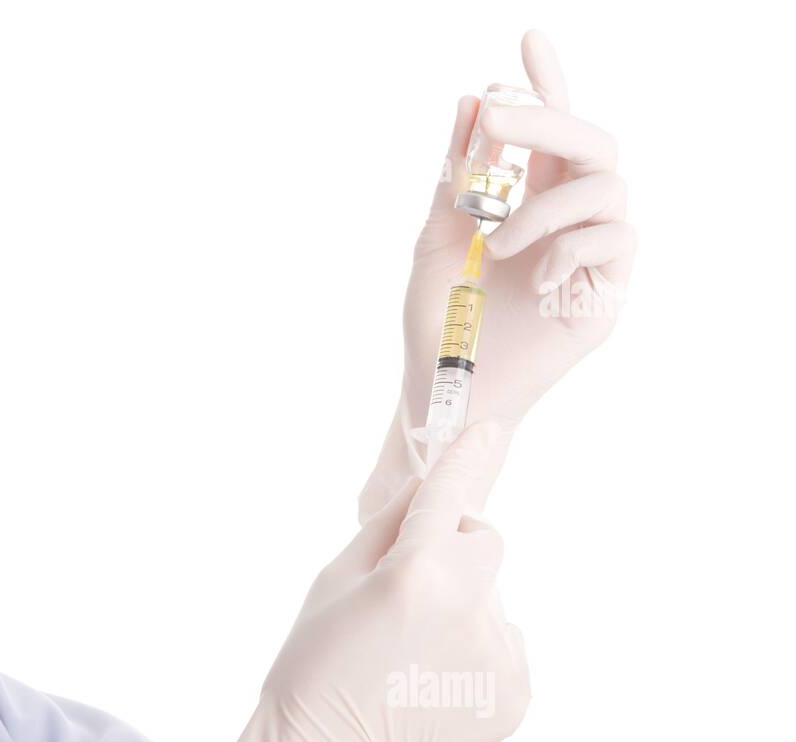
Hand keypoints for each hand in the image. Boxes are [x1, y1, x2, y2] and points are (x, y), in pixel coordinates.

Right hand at [167, 420, 529, 741]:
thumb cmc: (314, 667)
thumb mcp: (333, 580)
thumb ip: (388, 527)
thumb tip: (427, 487)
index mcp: (415, 573)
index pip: (448, 495)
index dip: (464, 457)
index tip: (486, 429)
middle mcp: (469, 608)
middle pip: (482, 542)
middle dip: (451, 550)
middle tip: (404, 592)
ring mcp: (499, 656)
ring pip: (489, 597)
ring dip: (461, 606)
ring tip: (411, 654)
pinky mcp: (516, 695)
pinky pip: (501, 644)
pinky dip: (473, 651)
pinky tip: (432, 681)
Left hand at [360, 30, 635, 518]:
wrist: (443, 389)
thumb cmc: (437, 320)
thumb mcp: (435, 240)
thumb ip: (456, 177)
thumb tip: (470, 102)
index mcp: (524, 198)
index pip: (547, 130)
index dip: (546, 83)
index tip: (526, 41)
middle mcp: (565, 219)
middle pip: (589, 142)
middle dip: (549, 120)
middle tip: (505, 119)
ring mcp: (590, 254)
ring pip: (607, 187)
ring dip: (545, 205)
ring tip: (497, 243)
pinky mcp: (606, 293)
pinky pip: (617, 240)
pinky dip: (570, 247)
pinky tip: (532, 279)